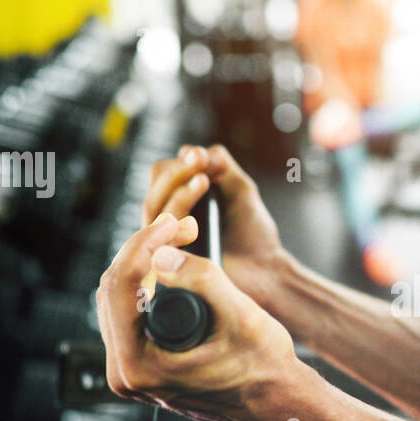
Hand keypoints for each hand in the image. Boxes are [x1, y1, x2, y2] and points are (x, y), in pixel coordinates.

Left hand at [97, 213, 297, 420]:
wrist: (273, 402)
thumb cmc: (263, 370)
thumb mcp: (242, 318)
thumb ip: (203, 280)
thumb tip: (161, 253)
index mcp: (140, 366)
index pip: (120, 286)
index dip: (145, 243)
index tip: (172, 222)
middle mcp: (126, 372)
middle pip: (113, 288)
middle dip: (146, 249)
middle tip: (181, 227)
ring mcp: (130, 369)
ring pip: (118, 297)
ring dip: (146, 263)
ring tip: (181, 240)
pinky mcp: (140, 362)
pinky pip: (130, 311)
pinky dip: (149, 283)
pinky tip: (173, 265)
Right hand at [143, 144, 284, 302]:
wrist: (265, 269)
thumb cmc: (253, 233)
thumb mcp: (241, 190)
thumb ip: (221, 165)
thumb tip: (193, 151)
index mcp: (180, 200)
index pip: (161, 175)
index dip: (179, 164)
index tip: (200, 157)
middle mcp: (168, 220)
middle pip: (153, 191)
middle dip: (175, 175)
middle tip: (200, 167)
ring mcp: (167, 243)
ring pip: (154, 213)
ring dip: (177, 194)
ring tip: (202, 182)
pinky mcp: (169, 266)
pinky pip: (160, 243)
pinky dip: (172, 227)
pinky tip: (191, 220)